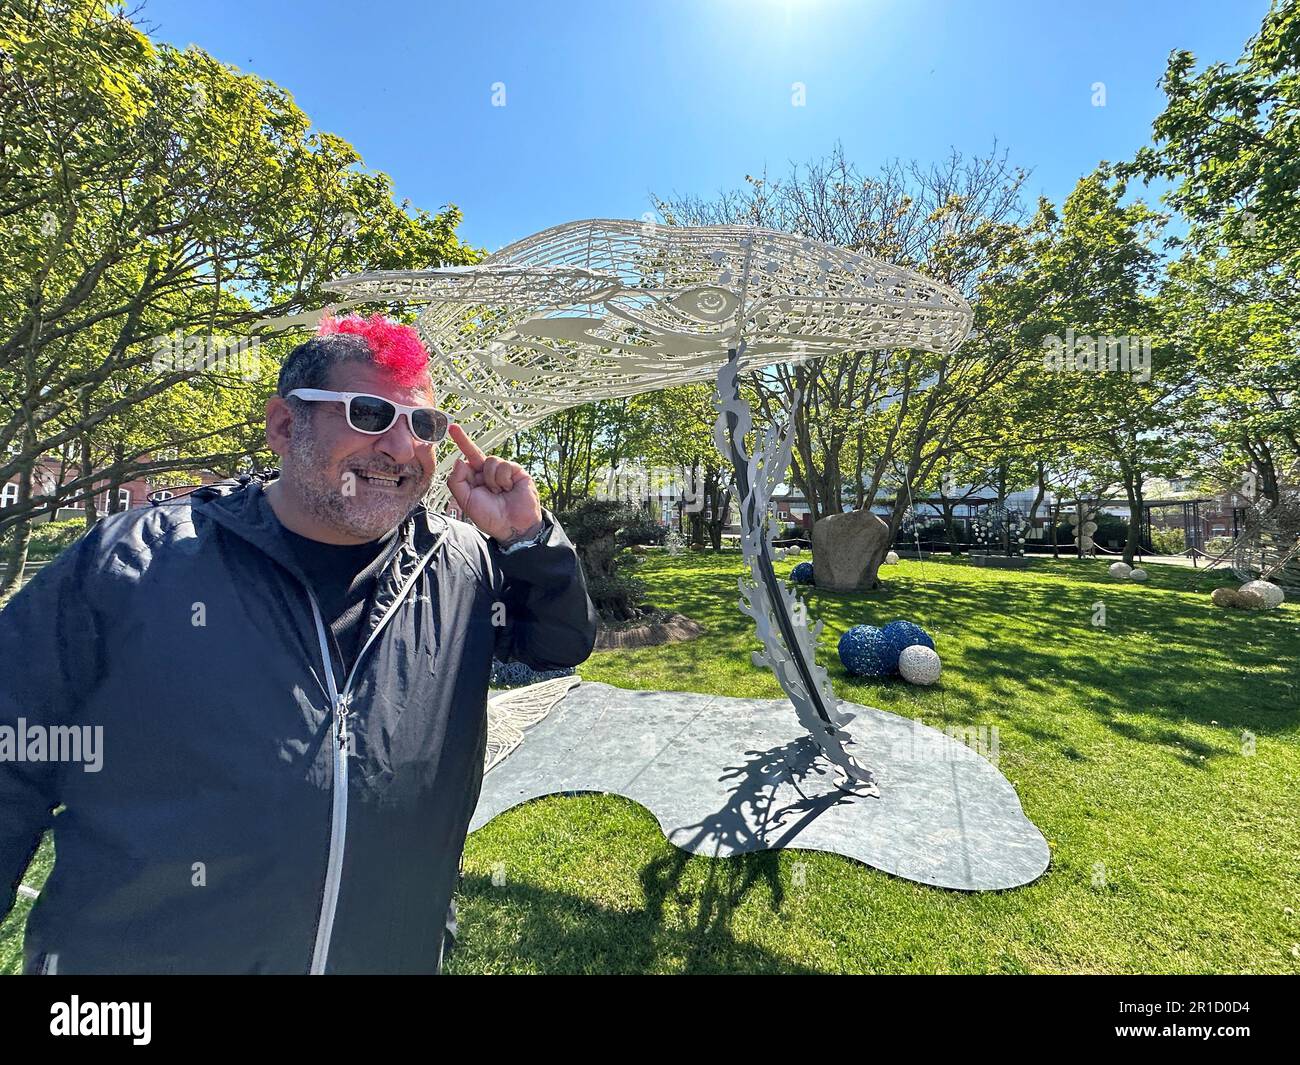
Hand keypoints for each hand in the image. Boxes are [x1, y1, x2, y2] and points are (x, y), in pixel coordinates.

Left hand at [446, 424, 543, 544]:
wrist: (512, 526)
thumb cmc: (490, 517)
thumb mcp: (467, 501)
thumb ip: (458, 482)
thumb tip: (459, 460)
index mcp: (475, 479)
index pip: (466, 459)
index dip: (461, 442)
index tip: (452, 427)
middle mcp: (488, 473)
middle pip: (476, 453)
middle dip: (466, 443)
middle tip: (466, 450)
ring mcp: (503, 471)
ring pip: (490, 460)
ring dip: (491, 479)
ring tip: (498, 493)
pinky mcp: (516, 471)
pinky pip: (504, 466)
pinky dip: (503, 479)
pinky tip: (508, 489)